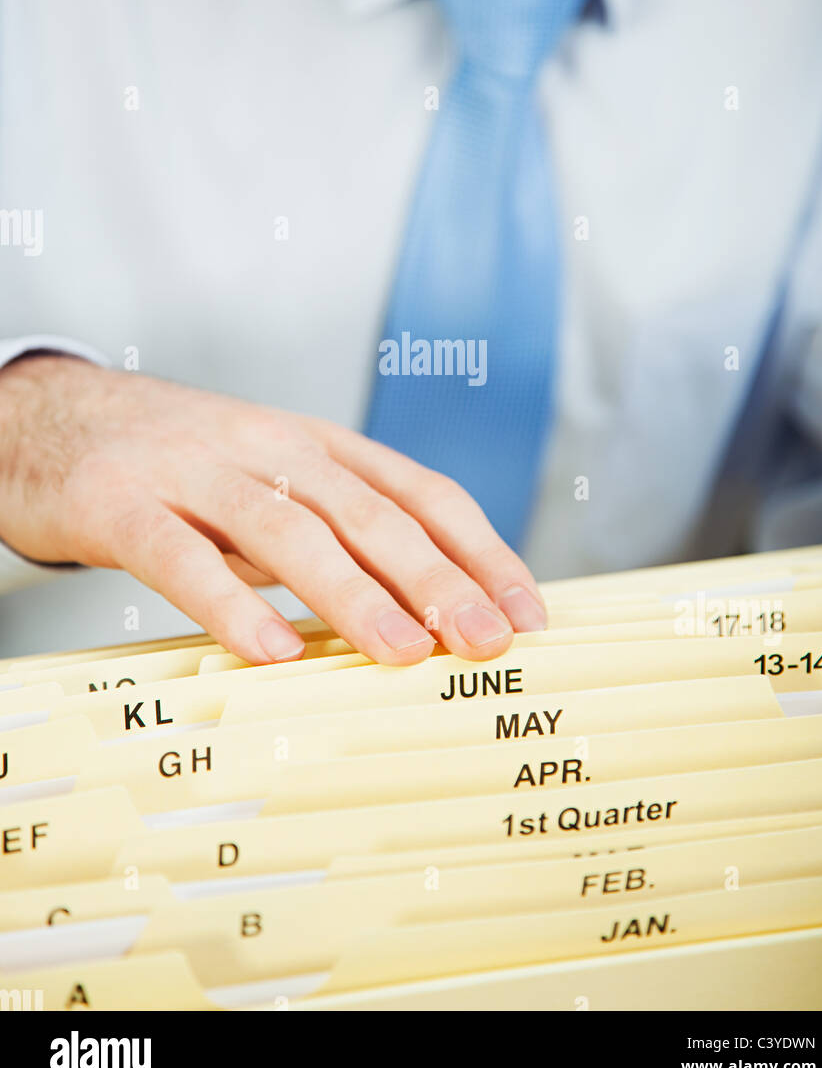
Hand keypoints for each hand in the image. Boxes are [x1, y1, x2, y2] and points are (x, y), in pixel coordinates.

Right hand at [0, 355, 546, 664]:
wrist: (51, 415)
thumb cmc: (179, 463)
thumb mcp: (271, 477)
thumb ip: (335, 528)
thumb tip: (422, 607)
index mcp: (316, 444)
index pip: (419, 491)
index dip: (479, 550)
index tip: (526, 610)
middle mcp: (268, 448)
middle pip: (369, 512)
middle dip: (438, 579)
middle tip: (487, 641)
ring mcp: (195, 472)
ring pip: (290, 532)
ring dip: (354, 595)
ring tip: (404, 651)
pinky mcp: (124, 505)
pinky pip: (184, 559)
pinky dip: (234, 606)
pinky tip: (274, 652)